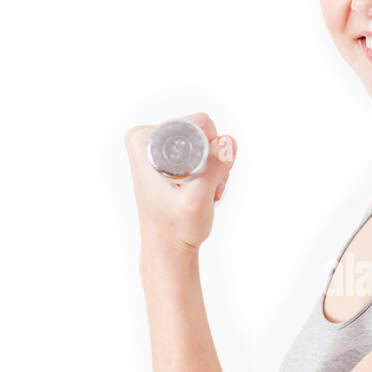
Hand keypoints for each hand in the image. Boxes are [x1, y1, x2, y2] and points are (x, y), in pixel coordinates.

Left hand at [124, 111, 236, 252]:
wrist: (168, 247)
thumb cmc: (176, 228)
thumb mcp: (197, 200)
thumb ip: (214, 168)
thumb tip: (227, 142)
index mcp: (144, 141)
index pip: (198, 124)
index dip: (211, 150)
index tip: (201, 180)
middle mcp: (145, 137)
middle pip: (202, 129)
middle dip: (213, 158)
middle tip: (205, 188)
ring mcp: (156, 146)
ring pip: (206, 140)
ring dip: (213, 166)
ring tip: (202, 191)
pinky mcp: (167, 156)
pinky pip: (202, 149)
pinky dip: (209, 168)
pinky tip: (200, 189)